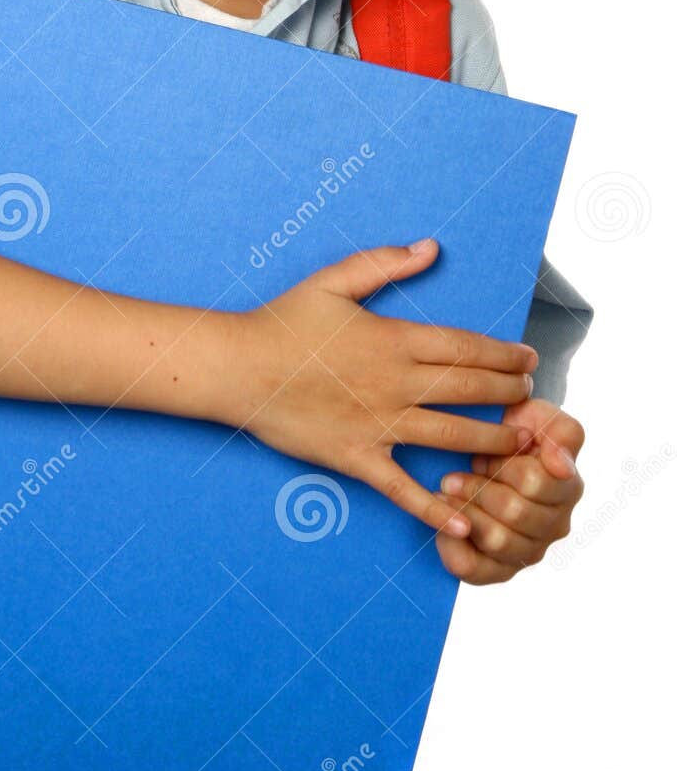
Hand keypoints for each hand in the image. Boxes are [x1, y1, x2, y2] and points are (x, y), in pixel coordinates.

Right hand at [233, 238, 537, 541]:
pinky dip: (435, 508)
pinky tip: (464, 523)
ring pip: (452, 436)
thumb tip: (430, 247)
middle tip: (532, 398)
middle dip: (509, 394)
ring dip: (493, 441)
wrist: (237, 368)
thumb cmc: (282, 323)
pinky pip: (403, 489)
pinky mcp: (357, 457)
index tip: (528, 360)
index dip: (504, 355)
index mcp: (393, 339)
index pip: (466, 348)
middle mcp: (395, 383)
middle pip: (469, 390)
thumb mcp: (333, 281)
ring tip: (521, 445)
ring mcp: (378, 423)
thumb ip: (384, 264)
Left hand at [434, 399, 584, 583]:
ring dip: (464, 512)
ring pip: (497, 541)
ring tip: (444, 493)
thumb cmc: (513, 427)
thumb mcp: (539, 416)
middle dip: (477, 488)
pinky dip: (452, 547)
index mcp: (567, 488)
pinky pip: (474, 570)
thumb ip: (563, 432)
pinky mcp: (498, 570)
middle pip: (515, 513)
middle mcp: (555, 525)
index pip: (534, 483)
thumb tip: (561, 464)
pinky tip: (442, 525)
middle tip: (451, 475)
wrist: (480, 446)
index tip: (484, 452)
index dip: (502, 466)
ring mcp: (529, 550)